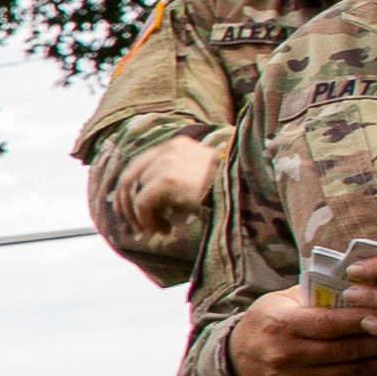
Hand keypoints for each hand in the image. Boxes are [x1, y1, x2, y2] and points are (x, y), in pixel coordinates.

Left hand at [101, 135, 221, 265]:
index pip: (139, 165)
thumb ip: (174, 181)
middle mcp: (169, 149)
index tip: (135, 213)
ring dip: (141, 217)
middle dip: (127, 205)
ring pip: (134, 193)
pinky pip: (142, 203)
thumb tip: (146, 199)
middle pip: (129, 177)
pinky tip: (166, 229)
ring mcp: (167, 162)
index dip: (131, 191)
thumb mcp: (199, 179)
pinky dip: (148, 220)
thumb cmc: (229, 190)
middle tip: (138, 227)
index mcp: (177, 146)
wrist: (249, 190)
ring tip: (158, 229)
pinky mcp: (167, 179)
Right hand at [230, 245, 376, 375]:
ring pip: (356, 373)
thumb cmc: (269, 322)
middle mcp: (289, 356)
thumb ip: (320, 294)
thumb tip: (366, 283)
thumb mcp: (283, 300)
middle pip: (349, 350)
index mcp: (282, 325)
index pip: (331, 323)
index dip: (366, 318)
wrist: (239, 364)